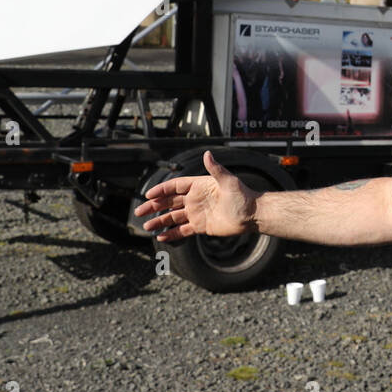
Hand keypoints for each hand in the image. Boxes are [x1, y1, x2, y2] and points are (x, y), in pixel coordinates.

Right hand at [133, 151, 257, 240]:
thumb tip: (208, 154)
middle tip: (139, 211)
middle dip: (154, 206)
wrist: (252, 215)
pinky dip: (172, 234)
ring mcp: (197, 213)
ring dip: (160, 221)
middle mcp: (195, 199)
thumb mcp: (228, 181)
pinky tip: (161, 237)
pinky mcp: (201, 226)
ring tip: (146, 226)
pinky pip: (183, 230)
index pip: (175, 186)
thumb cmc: (243, 196)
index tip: (149, 195)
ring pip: (173, 217)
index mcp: (199, 186)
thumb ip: (216, 169)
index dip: (161, 190)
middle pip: (170, 202)